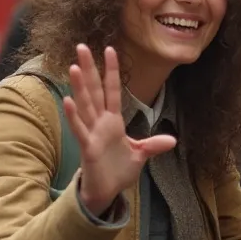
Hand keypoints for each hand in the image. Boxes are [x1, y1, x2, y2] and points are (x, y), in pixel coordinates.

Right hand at [62, 45, 175, 214]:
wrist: (106, 192)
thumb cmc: (118, 171)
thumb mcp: (139, 155)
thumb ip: (153, 145)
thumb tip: (172, 140)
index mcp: (113, 121)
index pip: (112, 90)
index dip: (111, 71)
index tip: (109, 49)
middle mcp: (100, 123)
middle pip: (95, 91)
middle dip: (89, 69)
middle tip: (82, 46)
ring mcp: (92, 133)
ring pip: (85, 105)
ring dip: (79, 87)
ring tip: (73, 67)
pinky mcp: (87, 148)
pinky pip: (80, 129)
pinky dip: (74, 116)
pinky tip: (68, 101)